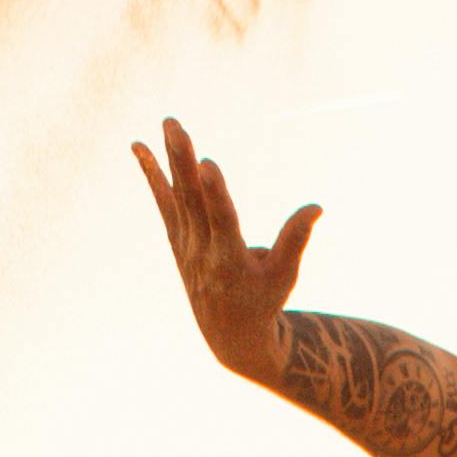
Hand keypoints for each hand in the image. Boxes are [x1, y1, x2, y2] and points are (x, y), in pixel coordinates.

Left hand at [132, 118, 320, 380]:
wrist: (228, 333)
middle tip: (175, 128)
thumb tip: (317, 206)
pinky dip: (151, 175)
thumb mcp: (284, 275)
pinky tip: (139, 146)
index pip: (221, 221)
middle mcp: (202, 250)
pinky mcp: (177, 238)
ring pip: (176, 195)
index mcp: (230, 260)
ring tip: (168, 123)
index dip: (214, 193)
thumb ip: (295, 240)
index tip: (207, 164)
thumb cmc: (264, 301)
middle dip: (183, 162)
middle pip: (192, 200)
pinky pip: (163, 201)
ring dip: (167, 159)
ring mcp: (185, 243)